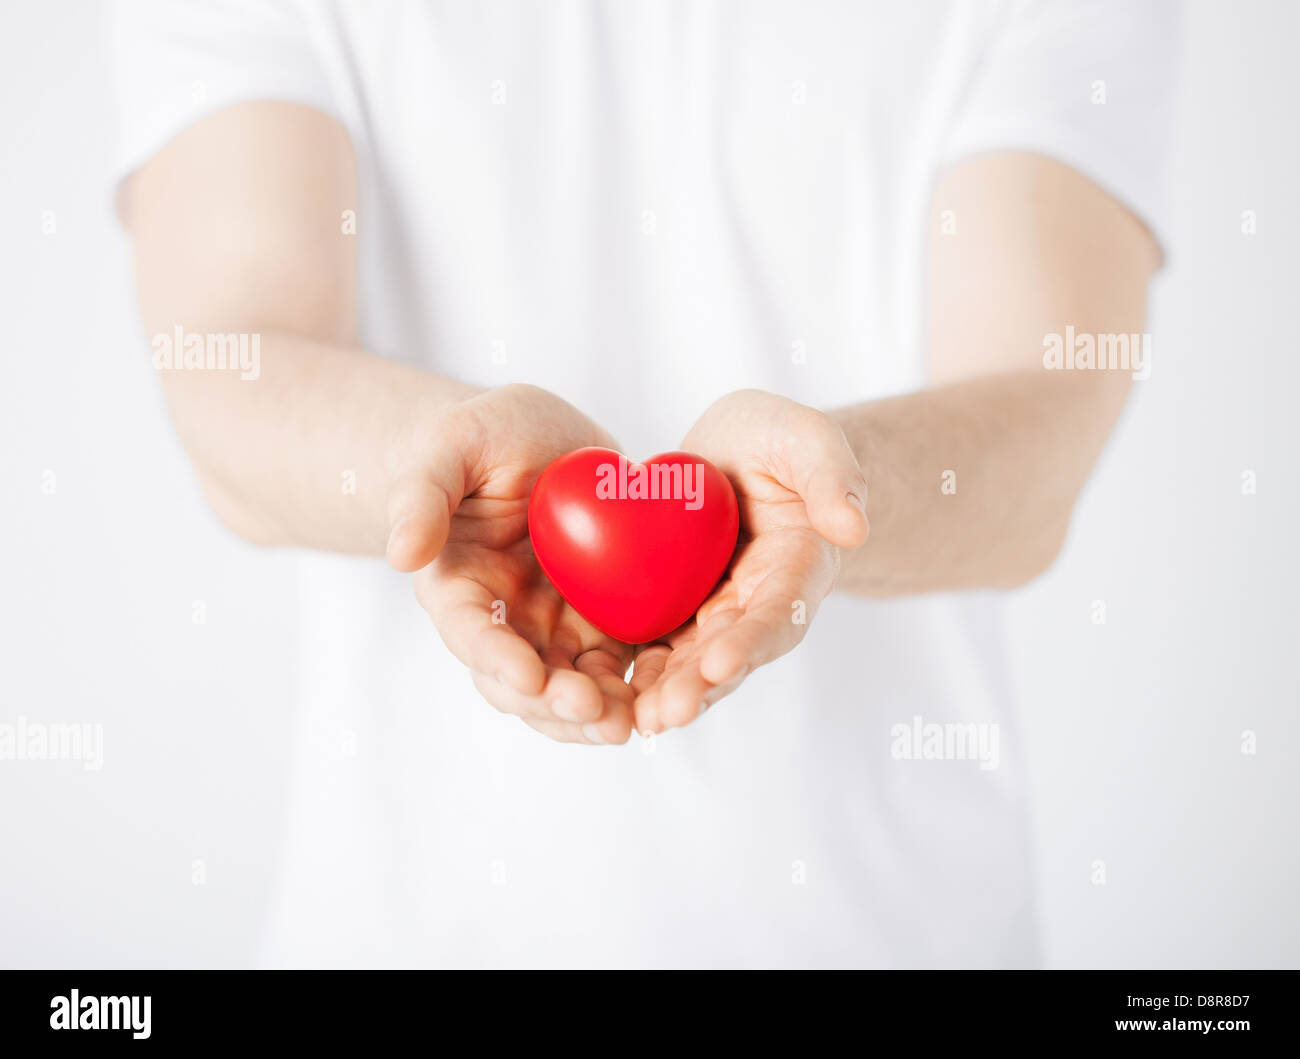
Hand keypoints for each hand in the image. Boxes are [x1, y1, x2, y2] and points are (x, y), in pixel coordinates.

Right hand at [386, 384, 636, 744]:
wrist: (543, 438)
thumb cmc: (488, 433)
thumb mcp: (453, 443)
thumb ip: (422, 493)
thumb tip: (400, 555)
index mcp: (459, 586)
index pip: (471, 633)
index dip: (496, 659)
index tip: (528, 676)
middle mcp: (504, 620)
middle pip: (519, 682)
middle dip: (553, 703)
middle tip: (595, 711)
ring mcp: (553, 627)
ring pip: (568, 689)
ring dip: (595, 714)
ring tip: (629, 724)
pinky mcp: (600, 622)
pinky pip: (615, 668)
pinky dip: (634, 690)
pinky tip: (662, 699)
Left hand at [631, 390, 868, 733]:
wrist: (737, 455)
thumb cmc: (778, 442)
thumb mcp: (807, 439)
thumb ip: (832, 476)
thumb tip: (853, 527)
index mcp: (796, 568)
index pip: (779, 610)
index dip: (752, 639)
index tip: (722, 663)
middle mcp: (757, 605)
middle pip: (731, 653)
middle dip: (700, 686)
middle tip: (668, 713)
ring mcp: (714, 614)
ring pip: (690, 663)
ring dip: (666, 694)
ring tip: (639, 722)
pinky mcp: (675, 612)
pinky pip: (654, 647)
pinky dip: (635, 675)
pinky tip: (606, 698)